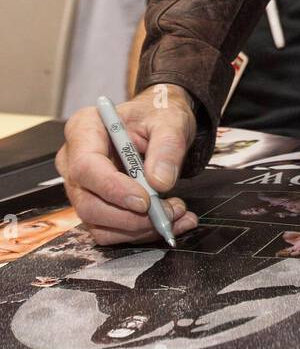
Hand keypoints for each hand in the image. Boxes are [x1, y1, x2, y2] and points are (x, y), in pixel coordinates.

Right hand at [57, 85, 198, 245]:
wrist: (159, 123)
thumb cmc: (157, 115)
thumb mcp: (170, 120)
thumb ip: (167, 147)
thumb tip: (159, 182)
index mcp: (84, 128)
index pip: (86, 166)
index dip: (113, 189)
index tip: (145, 201)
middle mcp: (74, 160)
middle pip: (88, 203)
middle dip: (131, 217)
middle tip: (169, 212)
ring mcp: (81, 186)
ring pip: (99, 223)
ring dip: (139, 229)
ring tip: (176, 214)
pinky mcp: (95, 205)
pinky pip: (111, 230)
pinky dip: (141, 233)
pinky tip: (169, 221)